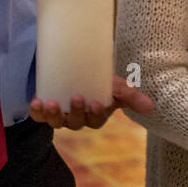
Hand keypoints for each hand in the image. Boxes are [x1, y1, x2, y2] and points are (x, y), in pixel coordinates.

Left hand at [29, 74, 153, 130]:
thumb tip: (151, 107)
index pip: (96, 120)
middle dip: (77, 112)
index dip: (96, 114)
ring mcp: (59, 114)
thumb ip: (130, 95)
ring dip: (54, 114)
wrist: (71, 64)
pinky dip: (37, 111)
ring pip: (56, 122)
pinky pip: (39, 116)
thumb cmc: (96, 77)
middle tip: (77, 97)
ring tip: (53, 102)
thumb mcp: (113, 83)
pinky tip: (36, 102)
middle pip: (76, 122)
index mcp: (94, 114)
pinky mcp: (43, 108)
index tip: (97, 102)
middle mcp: (76, 118)